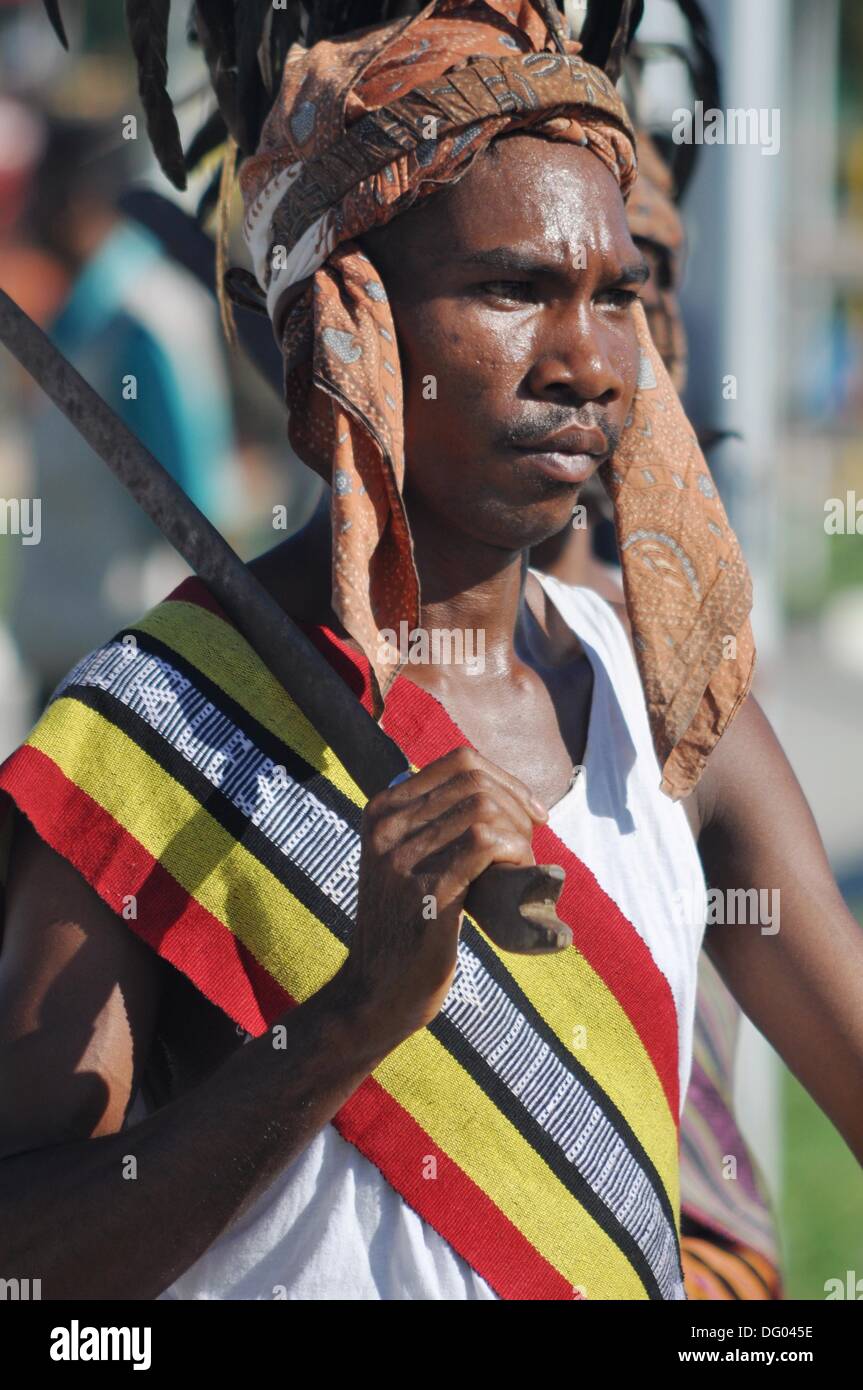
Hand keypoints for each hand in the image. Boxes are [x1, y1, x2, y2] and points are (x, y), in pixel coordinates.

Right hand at [336, 746, 547, 1043]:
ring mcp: (402, 858)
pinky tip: (515, 877)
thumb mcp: (403, 863)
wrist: (374, 993)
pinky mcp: (426, 892)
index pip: (459, 762)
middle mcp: (386, 826)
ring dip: (518, 835)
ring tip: (518, 867)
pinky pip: (485, 843)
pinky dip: (514, 853)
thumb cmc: (405, 929)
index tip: (532, 815)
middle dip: (516, 808)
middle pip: (475, 782)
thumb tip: (497, 796)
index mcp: (381, 810)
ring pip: (484, 809)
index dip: (507, 781)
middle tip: (526, 848)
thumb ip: (432, 826)